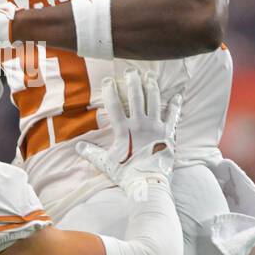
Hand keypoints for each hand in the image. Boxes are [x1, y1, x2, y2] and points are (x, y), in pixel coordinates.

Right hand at [76, 70, 179, 200]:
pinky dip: (175, 105)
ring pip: (154, 101)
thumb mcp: (105, 163)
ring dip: (152, 87)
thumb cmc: (125, 174)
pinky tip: (177, 96)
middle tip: (131, 71)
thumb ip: (91, 153)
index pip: (114, 105)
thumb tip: (77, 146)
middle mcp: (139, 124)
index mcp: (123, 130)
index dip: (110, 91)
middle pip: (136, 97)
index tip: (108, 80)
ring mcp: (155, 127)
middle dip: (133, 81)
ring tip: (150, 76)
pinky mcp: (168, 133)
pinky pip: (172, 116)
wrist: (148, 184)